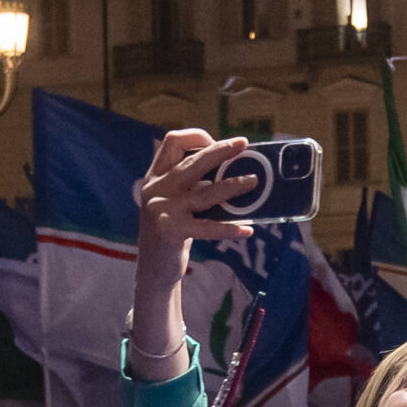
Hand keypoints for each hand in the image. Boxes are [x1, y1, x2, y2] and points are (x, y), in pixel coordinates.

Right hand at [135, 129, 254, 255]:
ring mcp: (161, 209)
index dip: (197, 137)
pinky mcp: (170, 230)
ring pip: (205, 192)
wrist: (153, 269)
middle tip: (243, 145)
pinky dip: (229, 228)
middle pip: (193, 161)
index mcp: (156, 176)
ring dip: (233, 186)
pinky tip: (246, 230)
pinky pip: (206, 226)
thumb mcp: (176, 202)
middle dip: (221, 150)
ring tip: (253, 182)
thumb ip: (194, 185)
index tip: (217, 142)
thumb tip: (233, 171)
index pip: (172, 141)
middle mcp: (156, 188)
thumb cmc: (172, 232)